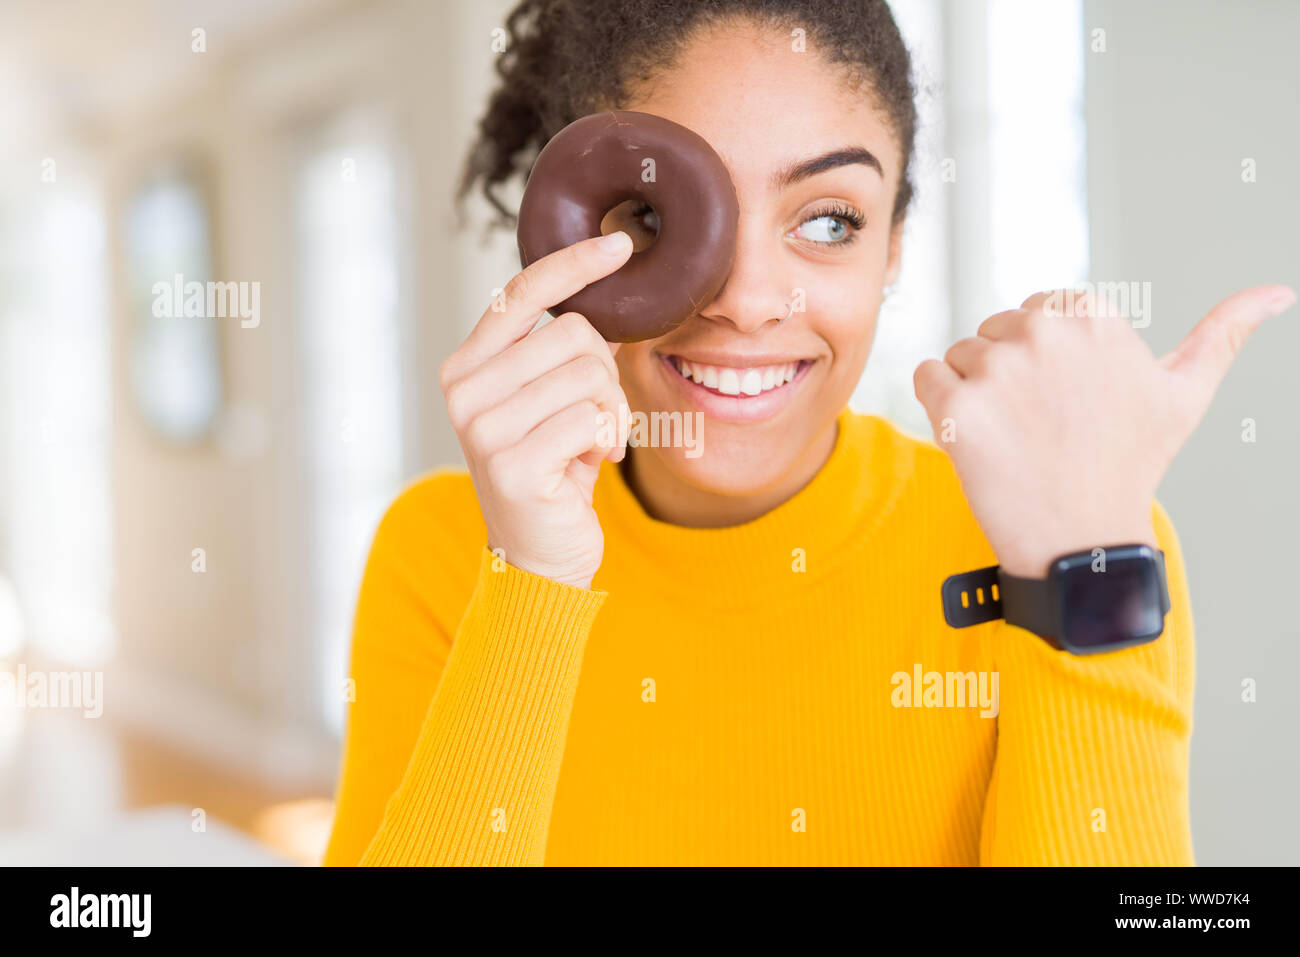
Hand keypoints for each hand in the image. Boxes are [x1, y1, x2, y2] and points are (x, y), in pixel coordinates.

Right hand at [440, 231, 633, 588]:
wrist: (540, 557)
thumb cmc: (554, 471)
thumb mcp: (552, 401)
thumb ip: (561, 351)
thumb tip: (605, 288)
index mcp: (467, 367)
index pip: (521, 293)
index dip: (573, 264)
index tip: (621, 244)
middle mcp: (464, 392)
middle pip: (573, 334)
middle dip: (606, 375)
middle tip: (596, 419)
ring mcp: (483, 429)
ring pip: (589, 375)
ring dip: (611, 412)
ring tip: (592, 444)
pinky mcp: (512, 464)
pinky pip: (592, 418)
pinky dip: (607, 439)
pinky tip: (590, 463)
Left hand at [914, 284, 1295, 576]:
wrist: (1082, 539)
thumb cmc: (1131, 464)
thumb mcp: (1186, 394)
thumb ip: (1224, 332)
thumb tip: (1280, 292)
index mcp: (1090, 316)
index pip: (1038, 309)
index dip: (1047, 357)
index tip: (1068, 398)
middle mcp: (1043, 333)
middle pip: (996, 330)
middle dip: (1011, 371)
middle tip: (1043, 424)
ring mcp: (997, 370)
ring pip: (961, 354)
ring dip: (976, 391)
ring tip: (1017, 436)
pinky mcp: (956, 407)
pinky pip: (927, 376)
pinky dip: (940, 404)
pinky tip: (978, 437)